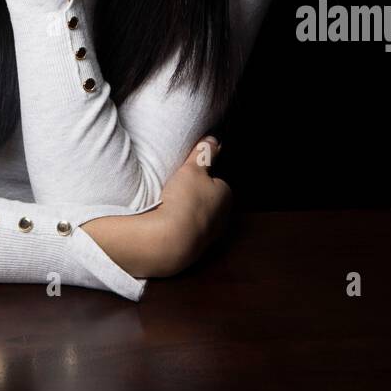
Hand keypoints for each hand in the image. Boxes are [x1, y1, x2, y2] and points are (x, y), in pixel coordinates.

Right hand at [152, 135, 232, 277]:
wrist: (169, 240)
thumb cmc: (185, 201)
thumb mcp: (192, 168)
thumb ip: (203, 153)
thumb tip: (213, 140)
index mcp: (226, 196)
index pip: (216, 181)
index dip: (201, 175)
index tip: (187, 174)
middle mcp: (222, 218)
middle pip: (207, 200)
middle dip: (193, 194)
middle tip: (175, 187)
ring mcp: (208, 236)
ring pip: (196, 217)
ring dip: (184, 211)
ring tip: (167, 204)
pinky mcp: (192, 249)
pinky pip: (185, 232)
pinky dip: (177, 227)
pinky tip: (164, 221)